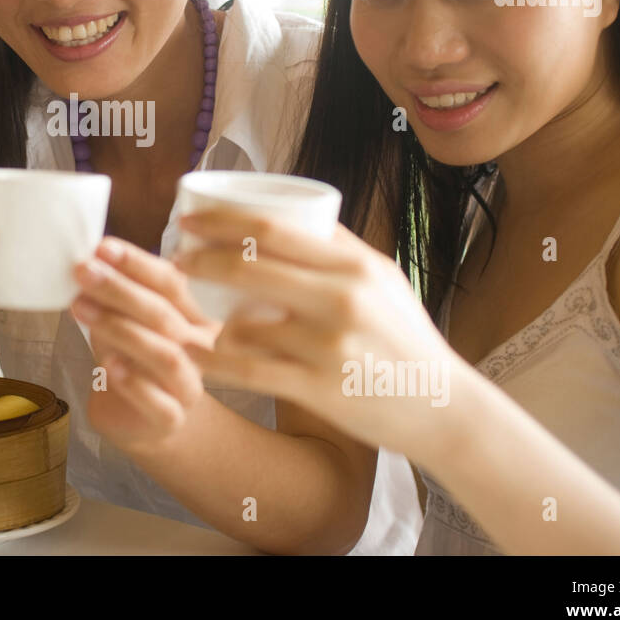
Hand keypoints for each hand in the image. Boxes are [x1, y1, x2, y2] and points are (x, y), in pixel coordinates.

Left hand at [70, 237, 215, 453]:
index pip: (172, 282)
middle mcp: (198, 348)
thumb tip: (90, 259)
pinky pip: (159, 403)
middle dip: (121, 289)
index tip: (102, 247)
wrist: (138, 418)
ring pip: (166, 355)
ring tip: (82, 309)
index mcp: (191, 315)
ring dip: (121, 329)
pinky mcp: (172, 419)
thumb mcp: (122, 321)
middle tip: (85, 271)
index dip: (137, 263)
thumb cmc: (132, 360)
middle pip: (165, 314)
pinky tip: (108, 366)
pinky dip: (133, 383)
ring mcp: (189, 385)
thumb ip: (115, 295)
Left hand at [174, 209, 466, 459]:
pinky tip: (195, 355)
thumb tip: (293, 213)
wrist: (442, 407)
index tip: (188, 221)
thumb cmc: (405, 338)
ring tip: (196, 317)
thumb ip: (340, 247)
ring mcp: (328, 346)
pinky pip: (249, 371)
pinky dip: (215, 362)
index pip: (272, 228)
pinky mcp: (317, 388)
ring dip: (210, 319)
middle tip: (177, 261)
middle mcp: (341, 300)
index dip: (220, 221)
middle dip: (200, 260)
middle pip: (248, 267)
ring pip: (243, 323)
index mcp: (354, 265)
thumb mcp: (384, 280)